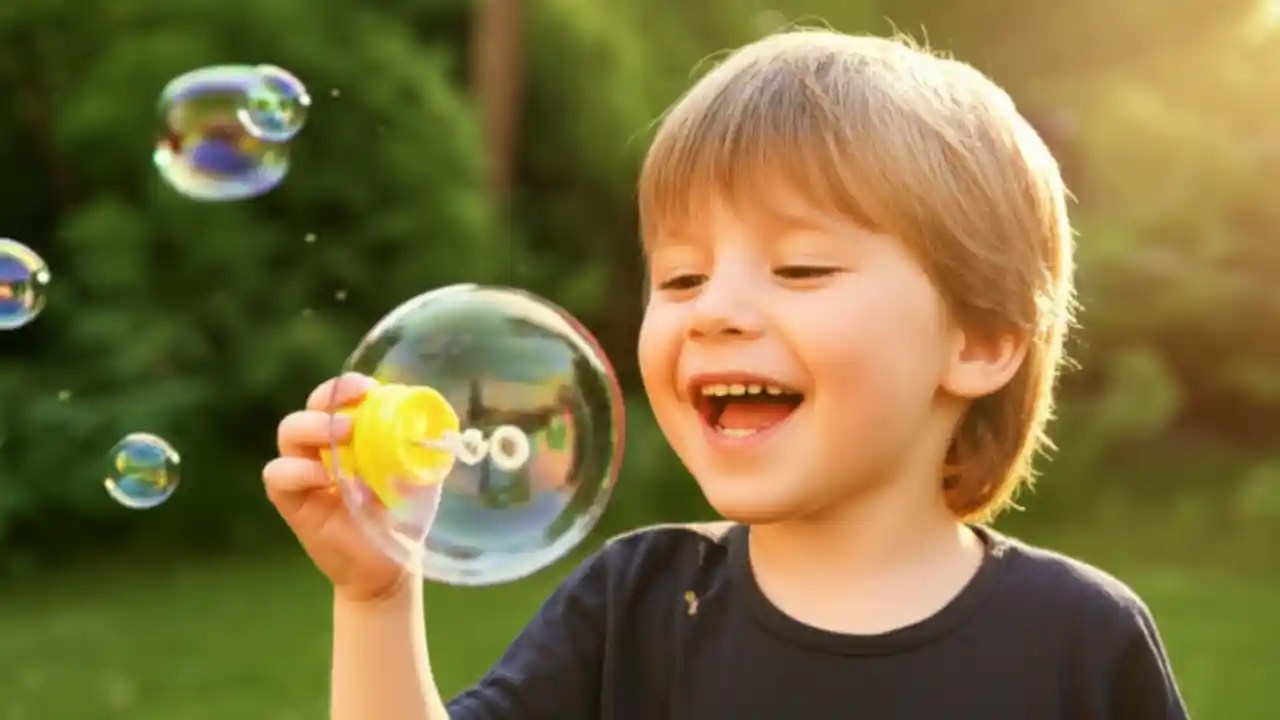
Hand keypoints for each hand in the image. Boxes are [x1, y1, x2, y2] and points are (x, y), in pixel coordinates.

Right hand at [263, 373, 418, 602]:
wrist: (392, 563)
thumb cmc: (405, 515)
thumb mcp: (421, 475)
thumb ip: (423, 447)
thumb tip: (433, 419)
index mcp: (352, 435)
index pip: (337, 398)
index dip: (345, 388)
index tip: (366, 390)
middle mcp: (324, 447)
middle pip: (309, 407)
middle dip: (325, 400)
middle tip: (352, 416)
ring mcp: (306, 472)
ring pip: (288, 432)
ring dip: (312, 429)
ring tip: (341, 443)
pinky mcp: (292, 501)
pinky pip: (277, 475)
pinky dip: (296, 470)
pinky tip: (322, 477)